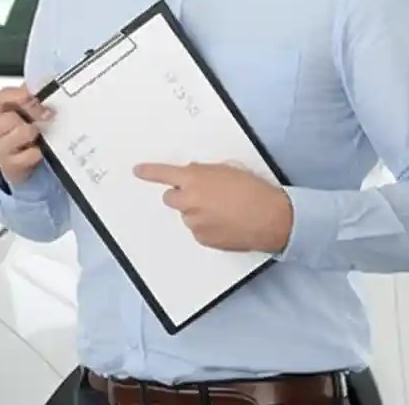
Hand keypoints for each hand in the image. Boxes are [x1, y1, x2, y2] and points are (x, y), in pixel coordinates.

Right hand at [0, 85, 52, 186]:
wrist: (15, 163)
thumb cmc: (17, 133)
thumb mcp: (20, 112)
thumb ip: (28, 96)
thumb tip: (45, 81)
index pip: (2, 96)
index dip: (19, 95)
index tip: (33, 96)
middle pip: (12, 117)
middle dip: (33, 115)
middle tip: (46, 116)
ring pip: (23, 132)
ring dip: (35, 133)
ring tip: (38, 135)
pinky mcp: (10, 165)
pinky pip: (31, 153)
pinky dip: (39, 152)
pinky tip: (38, 150)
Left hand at [134, 161, 293, 252]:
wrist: (270, 218)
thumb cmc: (254, 190)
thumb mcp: (229, 169)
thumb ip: (205, 172)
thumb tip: (194, 175)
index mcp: (195, 178)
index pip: (164, 174)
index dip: (149, 172)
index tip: (138, 171)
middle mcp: (190, 200)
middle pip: (170, 198)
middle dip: (181, 195)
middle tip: (201, 195)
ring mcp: (194, 221)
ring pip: (187, 215)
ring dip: (197, 212)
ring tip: (223, 211)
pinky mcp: (202, 238)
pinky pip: (197, 230)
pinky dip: (207, 227)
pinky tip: (225, 223)